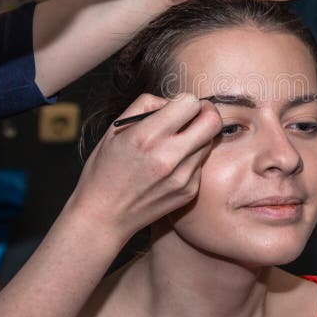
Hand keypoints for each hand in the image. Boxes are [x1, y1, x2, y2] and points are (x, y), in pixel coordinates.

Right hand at [67, 93, 221, 244]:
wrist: (104, 216)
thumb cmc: (105, 169)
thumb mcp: (115, 130)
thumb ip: (146, 106)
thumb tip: (172, 102)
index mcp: (146, 136)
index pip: (190, 104)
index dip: (187, 101)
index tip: (181, 106)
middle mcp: (168, 157)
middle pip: (212, 122)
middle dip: (206, 113)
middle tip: (196, 115)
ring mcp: (182, 176)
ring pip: (209, 142)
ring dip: (199, 137)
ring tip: (178, 143)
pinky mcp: (189, 191)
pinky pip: (201, 164)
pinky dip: (191, 160)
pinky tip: (172, 167)